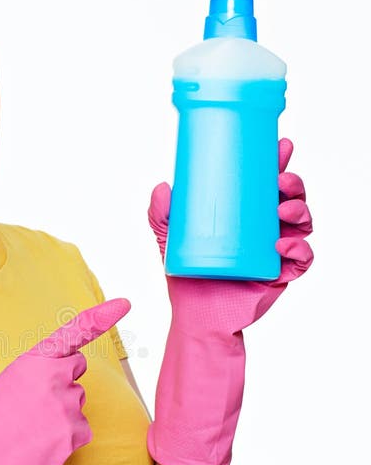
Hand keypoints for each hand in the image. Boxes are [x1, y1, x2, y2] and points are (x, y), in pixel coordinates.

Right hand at [0, 297, 131, 464]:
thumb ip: (22, 382)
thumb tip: (30, 392)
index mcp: (32, 362)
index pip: (73, 333)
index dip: (101, 316)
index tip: (124, 304)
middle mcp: (55, 378)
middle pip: (75, 371)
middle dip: (63, 381)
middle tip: (37, 404)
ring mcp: (69, 406)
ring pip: (75, 406)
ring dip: (59, 416)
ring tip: (29, 434)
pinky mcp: (77, 433)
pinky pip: (79, 433)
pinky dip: (65, 441)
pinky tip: (41, 449)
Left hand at [147, 138, 313, 333]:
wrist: (196, 318)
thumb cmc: (188, 277)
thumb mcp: (170, 239)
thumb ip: (162, 214)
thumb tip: (163, 187)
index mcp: (245, 213)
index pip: (266, 182)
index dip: (278, 162)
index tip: (280, 146)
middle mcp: (265, 228)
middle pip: (291, 197)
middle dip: (293, 183)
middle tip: (280, 180)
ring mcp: (276, 250)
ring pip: (302, 223)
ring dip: (299, 210)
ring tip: (282, 209)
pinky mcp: (281, 274)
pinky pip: (302, 259)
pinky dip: (300, 249)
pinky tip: (282, 245)